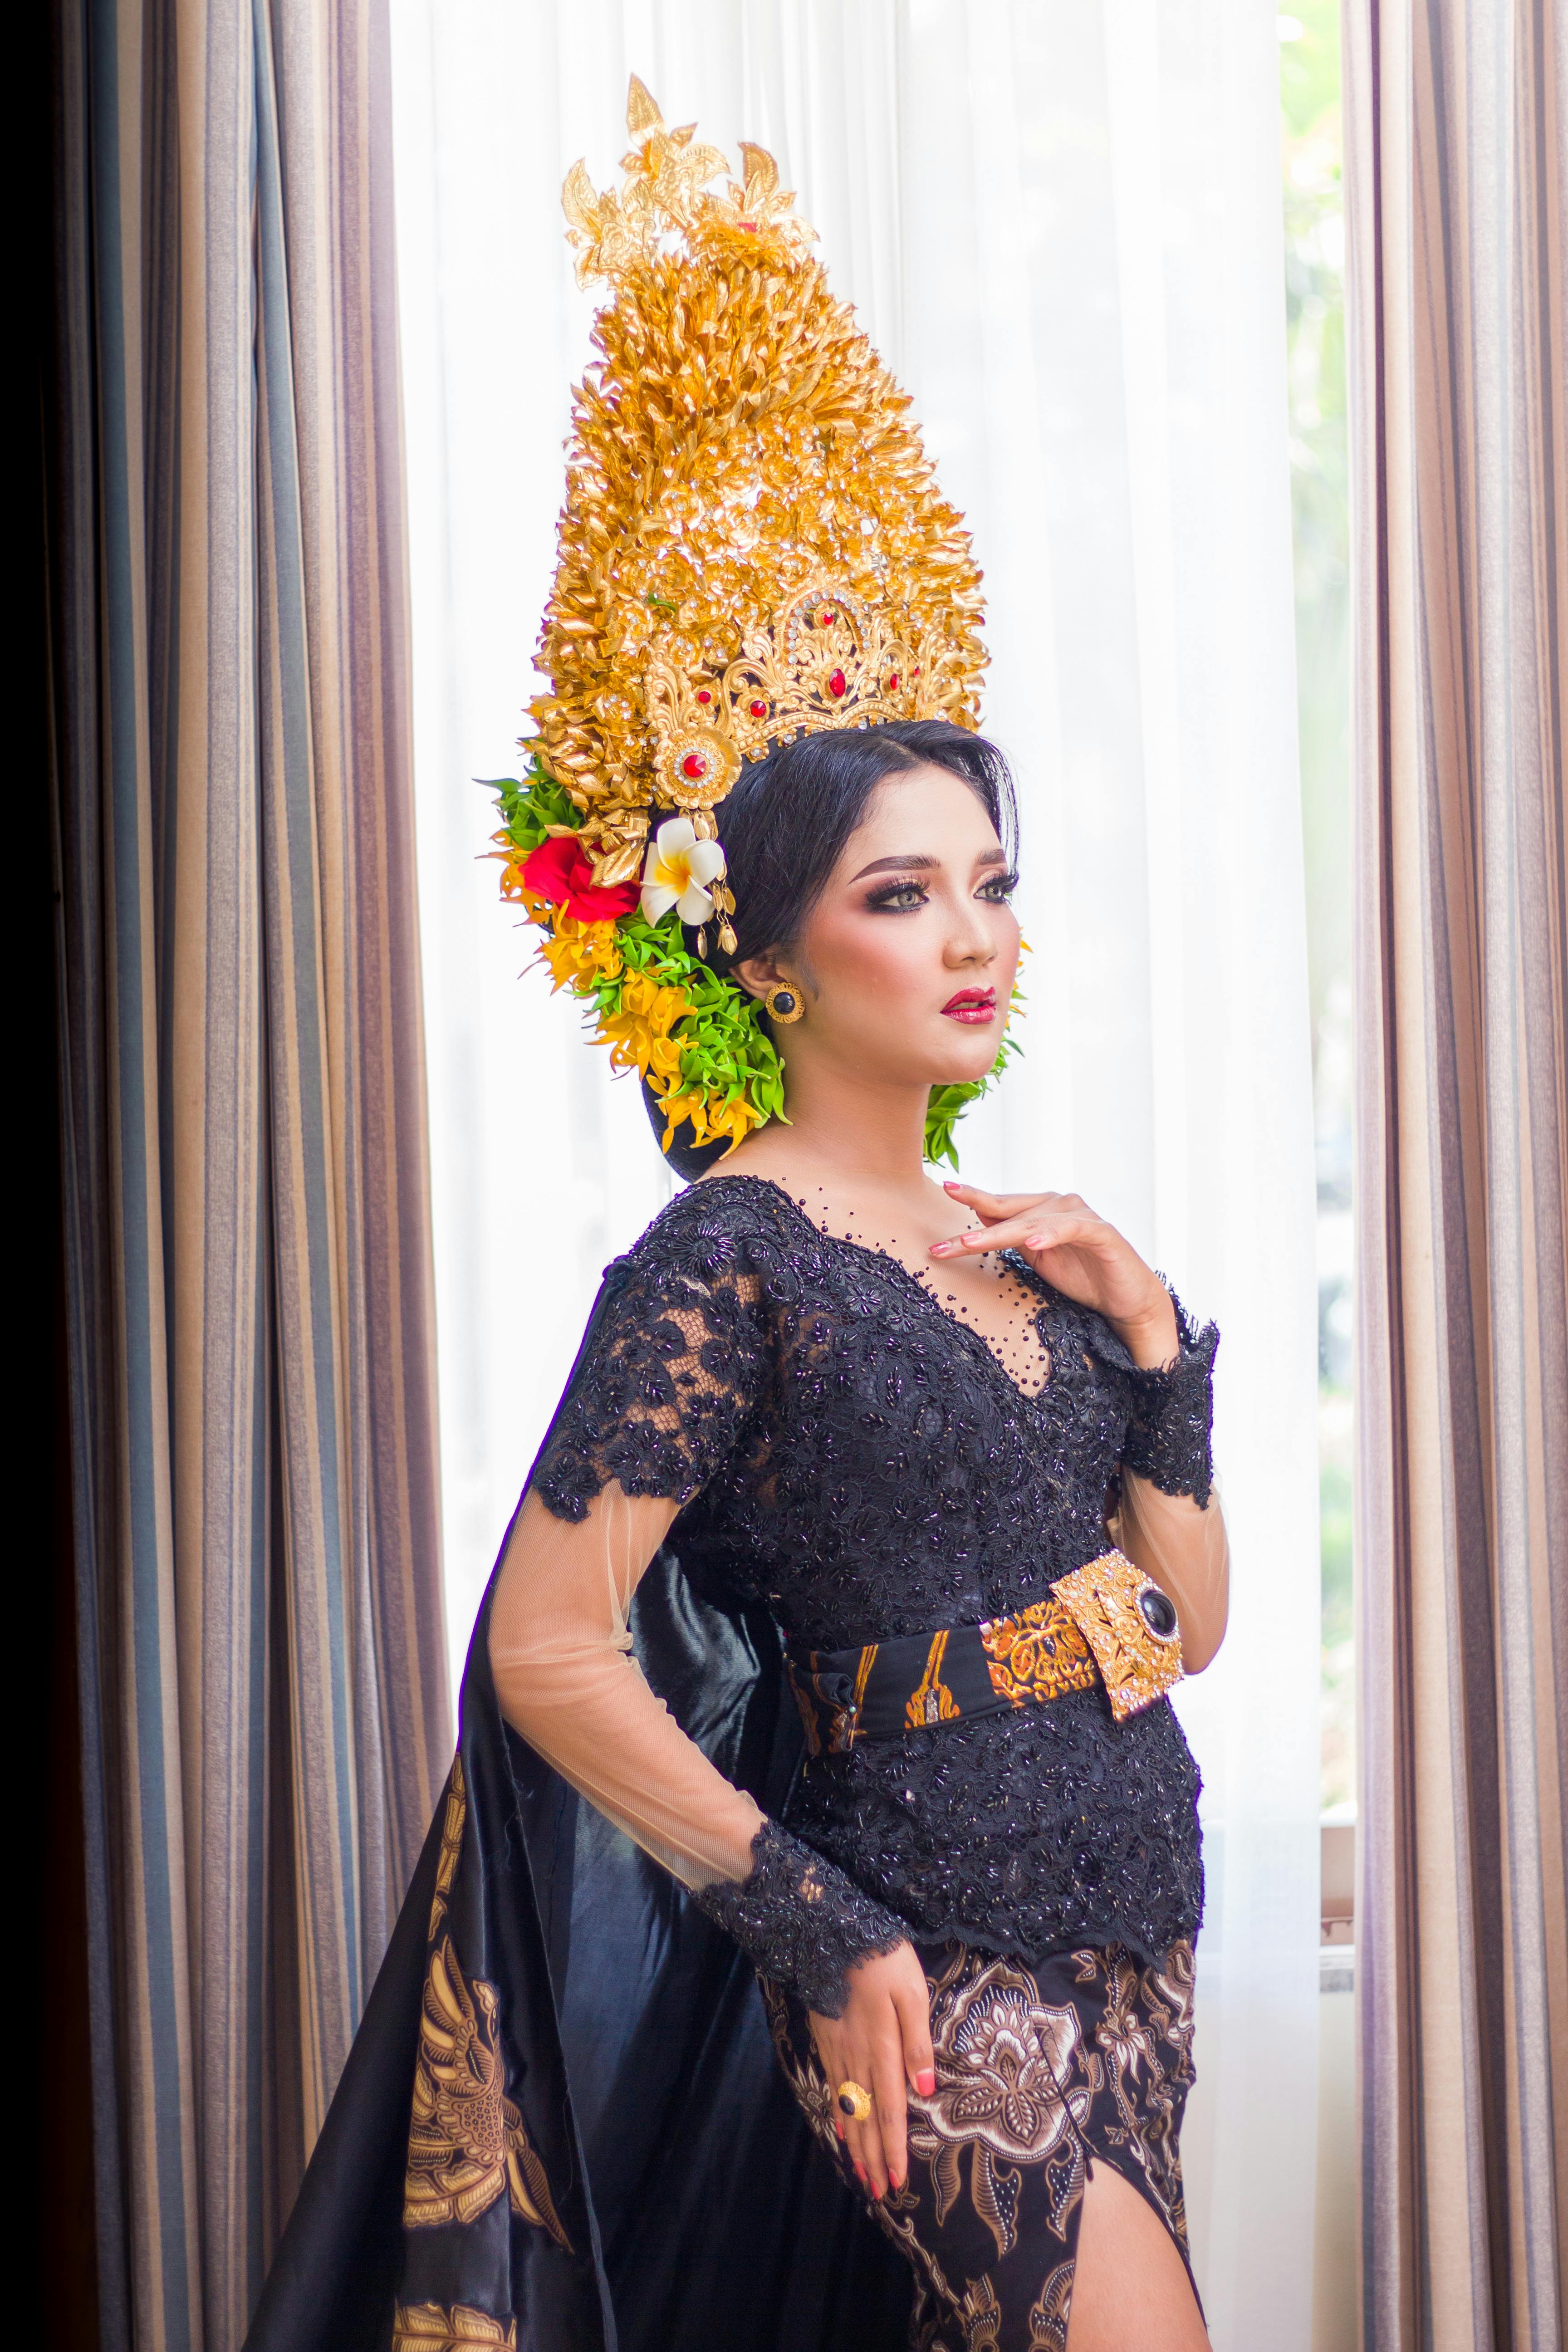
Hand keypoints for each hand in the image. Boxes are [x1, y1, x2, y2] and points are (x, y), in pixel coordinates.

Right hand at [808, 1941, 933, 2199]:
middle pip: (867, 2117)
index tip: (897, 2180)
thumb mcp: (912, 1992)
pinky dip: (837, 2113)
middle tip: (878, 2192)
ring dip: (855, 2143)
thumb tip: (925, 2089)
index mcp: (883, 2049)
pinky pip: (832, 2086)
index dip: (893, 2147)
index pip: (890, 2110)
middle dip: (874, 2156)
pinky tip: (839, 2128)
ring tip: (860, 2173)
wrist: (832, 1932)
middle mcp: (858, 2058)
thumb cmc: (882, 1960)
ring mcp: (838, 2050)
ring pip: (848, 2107)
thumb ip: (918, 2042)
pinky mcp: (826, 2039)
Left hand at [932, 1184, 1178, 1368]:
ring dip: (1001, 1233)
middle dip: (974, 1230)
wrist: (1127, 1299)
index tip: (943, 1191)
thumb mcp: (1036, 1257)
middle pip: (1009, 1214)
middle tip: (942, 1244)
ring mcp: (1080, 1216)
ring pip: (1033, 1222)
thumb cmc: (1082, 1277)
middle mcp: (1059, 1205)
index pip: (1000, 1206)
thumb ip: (1012, 1236)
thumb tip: (978, 1219)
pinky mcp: (1101, 1232)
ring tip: (973, 1244)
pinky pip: (1073, 1229)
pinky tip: (1035, 1242)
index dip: (972, 1200)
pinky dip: (1053, 1234)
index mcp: (1041, 1210)